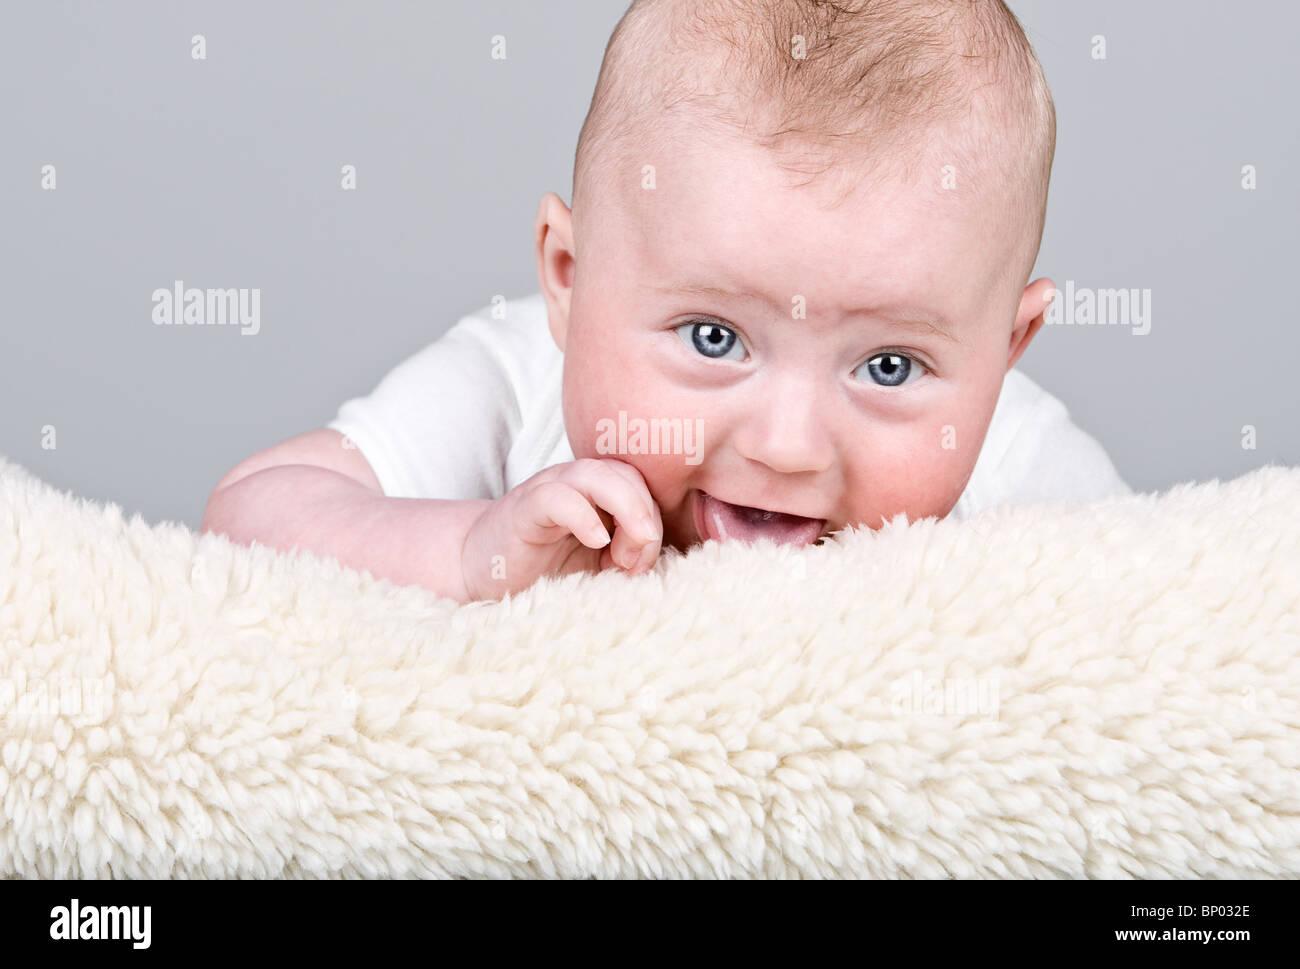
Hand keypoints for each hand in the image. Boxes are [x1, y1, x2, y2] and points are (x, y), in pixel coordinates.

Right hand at [460, 458, 663, 601]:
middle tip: (637, 561)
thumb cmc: (544, 568)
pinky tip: (595, 541)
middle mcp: (577, 484)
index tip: (644, 563)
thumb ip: (630, 556)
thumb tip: (661, 559)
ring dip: (626, 509)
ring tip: (629, 550)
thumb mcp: (599, 565)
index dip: (654, 519)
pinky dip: (583, 516)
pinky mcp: (523, 508)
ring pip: (598, 474)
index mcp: (600, 493)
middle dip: (645, 517)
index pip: (644, 485)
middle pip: (628, 475)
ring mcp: (549, 490)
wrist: (482, 571)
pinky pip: (557, 496)